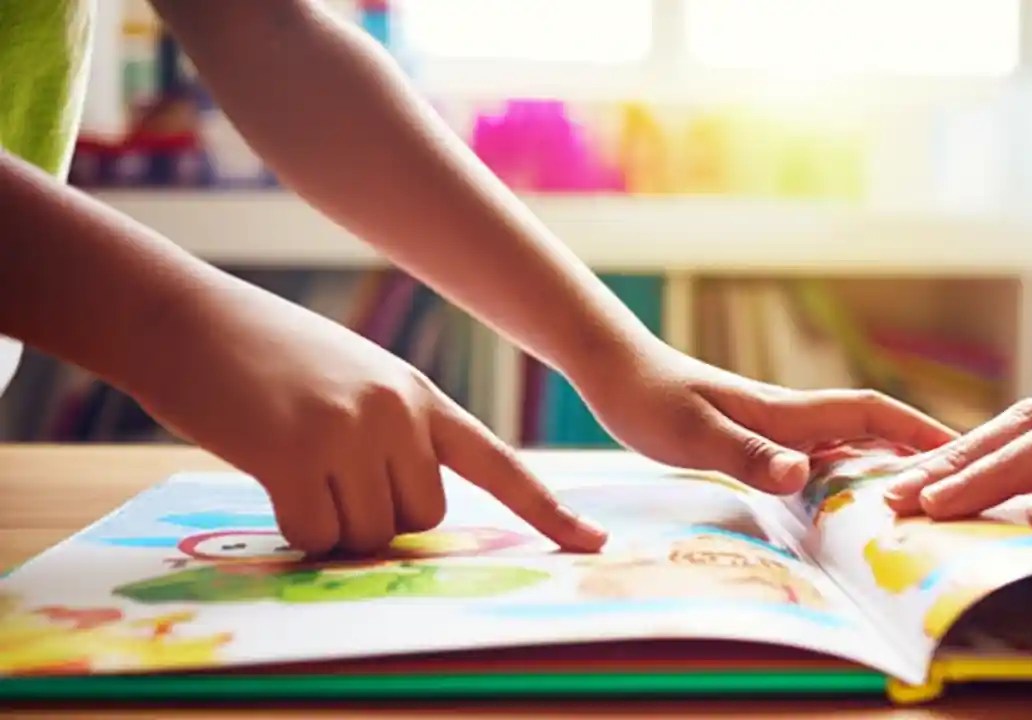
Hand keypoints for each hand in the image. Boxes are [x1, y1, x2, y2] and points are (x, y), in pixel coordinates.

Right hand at [127, 276, 605, 555]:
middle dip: (377, 517)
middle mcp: (398, 411)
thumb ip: (394, 434)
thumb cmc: (266, 356)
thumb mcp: (354, 380)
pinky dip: (294, 527)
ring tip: (292, 463)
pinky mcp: (298, 454)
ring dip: (331, 522)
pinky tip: (269, 476)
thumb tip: (408, 514)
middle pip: (421, 518)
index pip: (498, 461)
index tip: (594, 542)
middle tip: (325, 475)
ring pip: (371, 534)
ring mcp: (351, 430)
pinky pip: (318, 536)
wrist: (186, 318)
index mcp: (419, 394)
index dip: (546, 509)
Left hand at [576, 342, 956, 493]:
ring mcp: (774, 430)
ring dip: (884, 467)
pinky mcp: (754, 442)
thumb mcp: (693, 434)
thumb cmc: (649, 398)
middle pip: (871, 431)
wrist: (614, 371)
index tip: (966, 451)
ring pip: (846, 447)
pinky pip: (814, 461)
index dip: (920, 429)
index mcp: (786, 413)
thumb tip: (803, 475)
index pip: (871, 412)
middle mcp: (790, 419)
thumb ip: (746, 454)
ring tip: (918, 502)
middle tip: (961, 488)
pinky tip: (844, 503)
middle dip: (918, 452)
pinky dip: (842, 479)